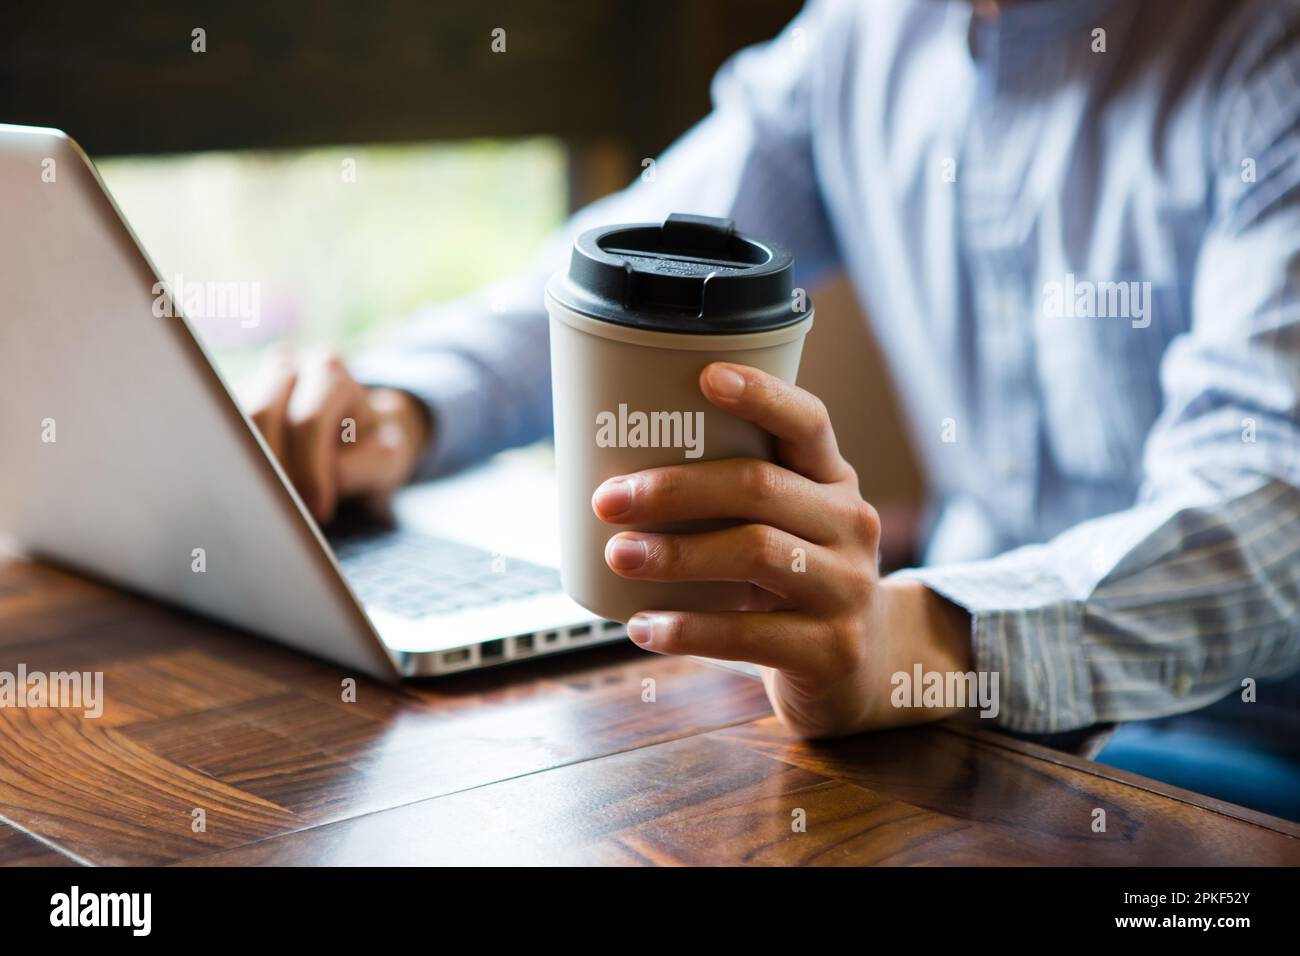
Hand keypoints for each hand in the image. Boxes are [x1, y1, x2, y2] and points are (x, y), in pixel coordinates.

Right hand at [238, 348, 429, 522]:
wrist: (355, 439)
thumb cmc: (369, 450)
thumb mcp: (385, 460)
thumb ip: (365, 467)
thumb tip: (326, 480)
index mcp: (329, 375)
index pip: (307, 421)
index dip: (310, 470)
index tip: (318, 510)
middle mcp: (287, 369)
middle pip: (260, 415)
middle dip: (273, 471)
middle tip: (288, 512)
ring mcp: (252, 385)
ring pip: (231, 426)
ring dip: (248, 470)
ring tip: (271, 508)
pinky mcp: (228, 410)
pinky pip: (216, 437)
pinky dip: (231, 468)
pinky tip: (248, 495)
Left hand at [592, 362, 971, 738]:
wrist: (859, 667)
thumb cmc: (794, 580)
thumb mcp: (785, 527)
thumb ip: (732, 498)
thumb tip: (612, 472)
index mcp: (833, 480)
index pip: (808, 422)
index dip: (762, 394)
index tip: (704, 376)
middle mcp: (851, 525)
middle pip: (761, 487)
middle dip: (675, 489)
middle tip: (609, 500)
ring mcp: (848, 588)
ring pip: (755, 552)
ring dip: (675, 554)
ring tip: (618, 555)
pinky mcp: (832, 649)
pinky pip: (748, 633)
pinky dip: (687, 629)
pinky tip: (643, 625)